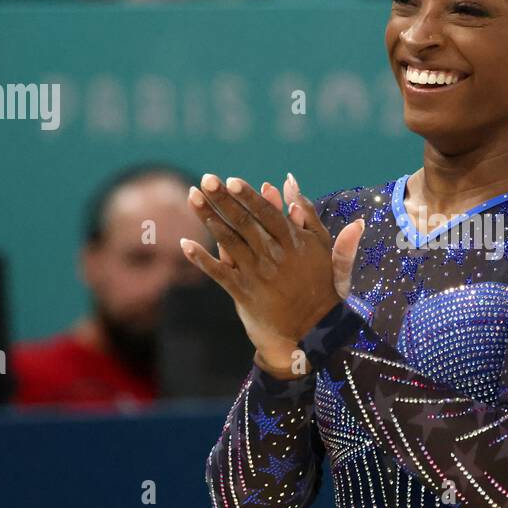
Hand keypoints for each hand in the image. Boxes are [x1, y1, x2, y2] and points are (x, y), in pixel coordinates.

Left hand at [182, 174, 363, 374]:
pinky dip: (201, 258)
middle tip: (206, 179)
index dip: (248, 196)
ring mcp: (256, 274)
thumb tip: (290, 181)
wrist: (313, 328)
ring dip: (209, 218)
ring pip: (228, 241)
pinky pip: (218, 272)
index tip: (231, 180)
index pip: (267, 213)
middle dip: (223, 199)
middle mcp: (273, 256)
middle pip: (244, 222)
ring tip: (193, 197)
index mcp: (293, 242)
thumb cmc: (319, 282)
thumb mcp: (321, 246)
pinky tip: (185, 243)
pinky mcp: (243, 293)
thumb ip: (307, 213)